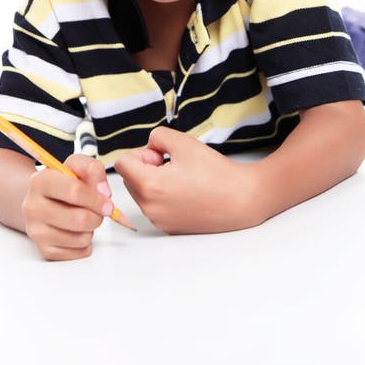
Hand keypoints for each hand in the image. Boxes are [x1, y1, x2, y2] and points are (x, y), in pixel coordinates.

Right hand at [21, 155, 113, 260]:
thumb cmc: (63, 183)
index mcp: (40, 181)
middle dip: (97, 216)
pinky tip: (78, 231)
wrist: (42, 200)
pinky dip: (85, 244)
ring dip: (91, 229)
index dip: (96, 198)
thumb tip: (104, 192)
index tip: (107, 202)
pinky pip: (78, 253)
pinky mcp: (43, 250)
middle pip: (79, 219)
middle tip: (99, 211)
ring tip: (84, 218)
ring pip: (80, 238)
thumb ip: (93, 169)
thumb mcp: (76, 166)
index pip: (74, 191)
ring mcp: (36, 231)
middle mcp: (33, 207)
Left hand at [114, 127, 262, 233]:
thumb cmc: (216, 172)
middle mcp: (150, 208)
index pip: (121, 163)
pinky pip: (154, 206)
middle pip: (129, 179)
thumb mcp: (183, 142)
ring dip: (153, 181)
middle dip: (145, 167)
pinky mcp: (169, 228)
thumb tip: (148, 147)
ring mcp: (159, 220)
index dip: (140, 153)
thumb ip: (157, 137)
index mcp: (149, 186)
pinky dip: (163, 196)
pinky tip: (186, 191)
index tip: (161, 155)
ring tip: (181, 177)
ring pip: (141, 193)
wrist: (243, 199)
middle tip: (173, 164)